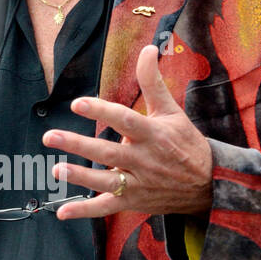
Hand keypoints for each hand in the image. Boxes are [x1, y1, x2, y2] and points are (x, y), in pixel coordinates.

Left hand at [45, 45, 213, 219]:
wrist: (210, 185)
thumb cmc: (185, 143)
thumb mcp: (171, 110)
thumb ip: (153, 81)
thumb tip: (149, 47)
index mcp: (152, 134)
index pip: (124, 119)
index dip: (101, 110)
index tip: (78, 102)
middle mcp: (143, 160)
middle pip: (108, 152)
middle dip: (78, 144)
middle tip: (50, 136)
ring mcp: (138, 183)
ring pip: (105, 182)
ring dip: (80, 177)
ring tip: (56, 169)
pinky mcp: (133, 202)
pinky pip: (106, 208)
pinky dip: (84, 212)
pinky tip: (62, 212)